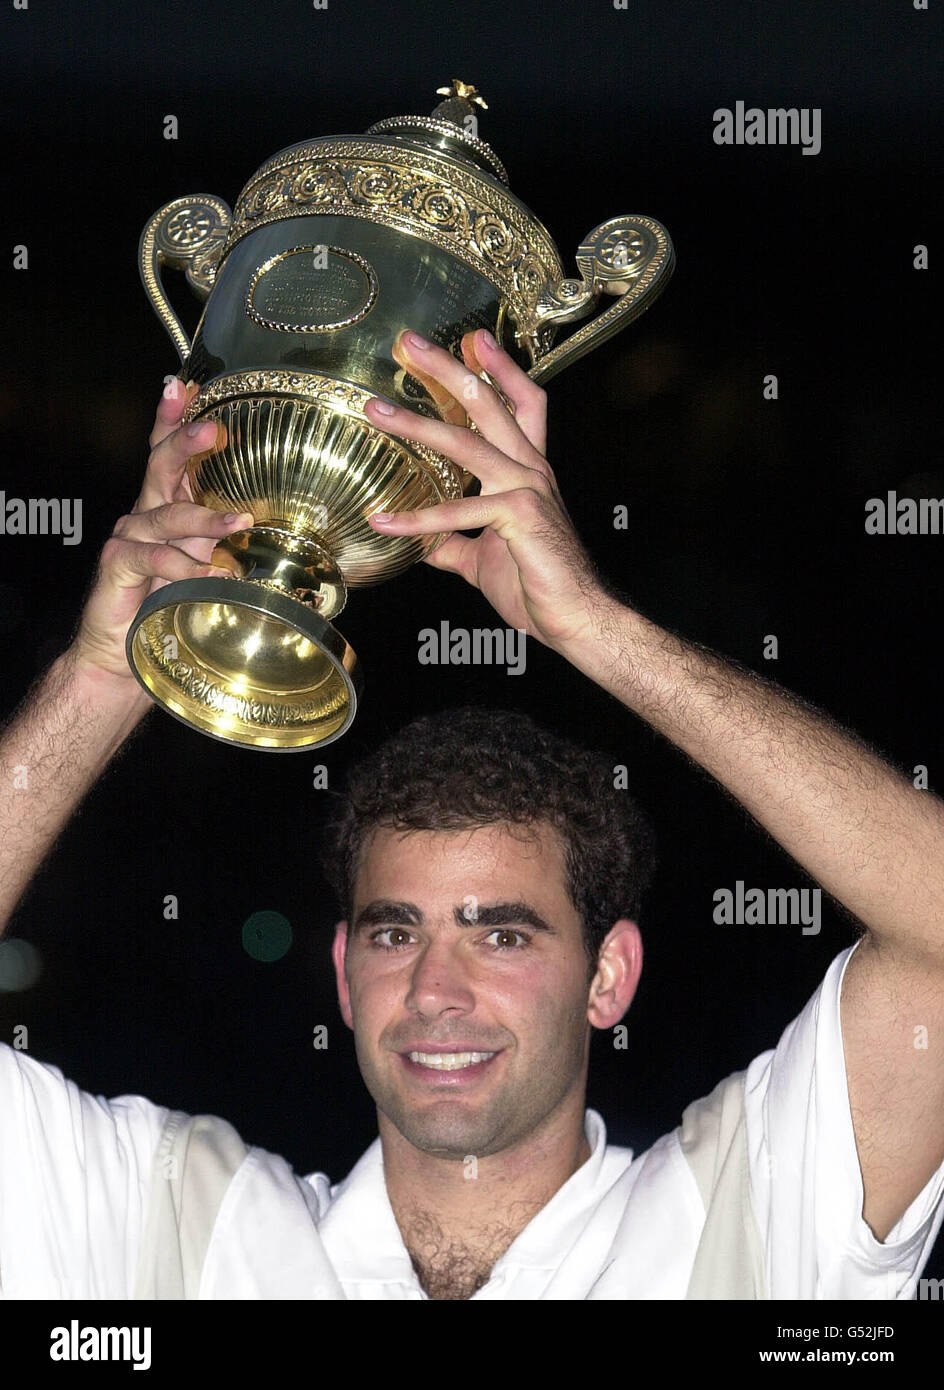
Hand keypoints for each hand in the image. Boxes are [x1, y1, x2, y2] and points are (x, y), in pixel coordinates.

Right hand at [70, 378, 252, 689]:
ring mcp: (130, 537)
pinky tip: (210, 574)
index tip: (187, 385)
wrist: (125, 655)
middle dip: (187, 443)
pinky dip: (183, 566)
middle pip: (162, 465)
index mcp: (169, 504)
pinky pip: (153, 558)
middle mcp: (147, 512)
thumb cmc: (174, 606)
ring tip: (240, 525)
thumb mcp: (211, 565)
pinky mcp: (119, 565)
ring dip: (206, 519)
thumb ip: (234, 543)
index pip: (170, 452)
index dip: (175, 417)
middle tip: (214, 428)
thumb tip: (295, 529)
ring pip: (167, 516)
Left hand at [363, 329, 607, 649]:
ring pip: (466, 443)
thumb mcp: (482, 558)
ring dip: (416, 424)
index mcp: (528, 471)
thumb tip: (419, 543)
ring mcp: (527, 489)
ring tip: (374, 410)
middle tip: (409, 342)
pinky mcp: (519, 517)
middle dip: (449, 369)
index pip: (521, 403)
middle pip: (490, 402)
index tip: (470, 340)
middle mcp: (531, 469)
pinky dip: (417, 518)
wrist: (575, 619)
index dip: (499, 368)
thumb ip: (452, 542)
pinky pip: (459, 512)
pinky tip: (382, 521)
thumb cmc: (538, 585)